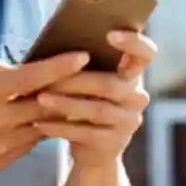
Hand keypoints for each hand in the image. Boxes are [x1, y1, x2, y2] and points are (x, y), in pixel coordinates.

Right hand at [0, 51, 90, 185]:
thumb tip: (17, 69)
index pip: (32, 78)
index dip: (61, 66)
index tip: (83, 57)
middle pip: (46, 105)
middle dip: (67, 91)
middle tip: (84, 78)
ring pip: (41, 128)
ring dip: (52, 114)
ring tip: (64, 100)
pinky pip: (26, 146)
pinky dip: (33, 131)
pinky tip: (32, 121)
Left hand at [33, 30, 155, 167]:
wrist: (92, 150)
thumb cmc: (84, 101)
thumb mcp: (89, 80)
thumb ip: (83, 62)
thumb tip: (56, 41)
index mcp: (133, 73)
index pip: (146, 53)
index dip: (133, 42)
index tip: (109, 34)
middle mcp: (137, 96)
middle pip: (110, 84)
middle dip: (75, 80)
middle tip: (47, 76)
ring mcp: (128, 121)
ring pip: (97, 109)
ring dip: (65, 104)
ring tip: (39, 99)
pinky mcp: (114, 143)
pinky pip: (86, 133)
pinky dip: (60, 127)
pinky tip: (39, 123)